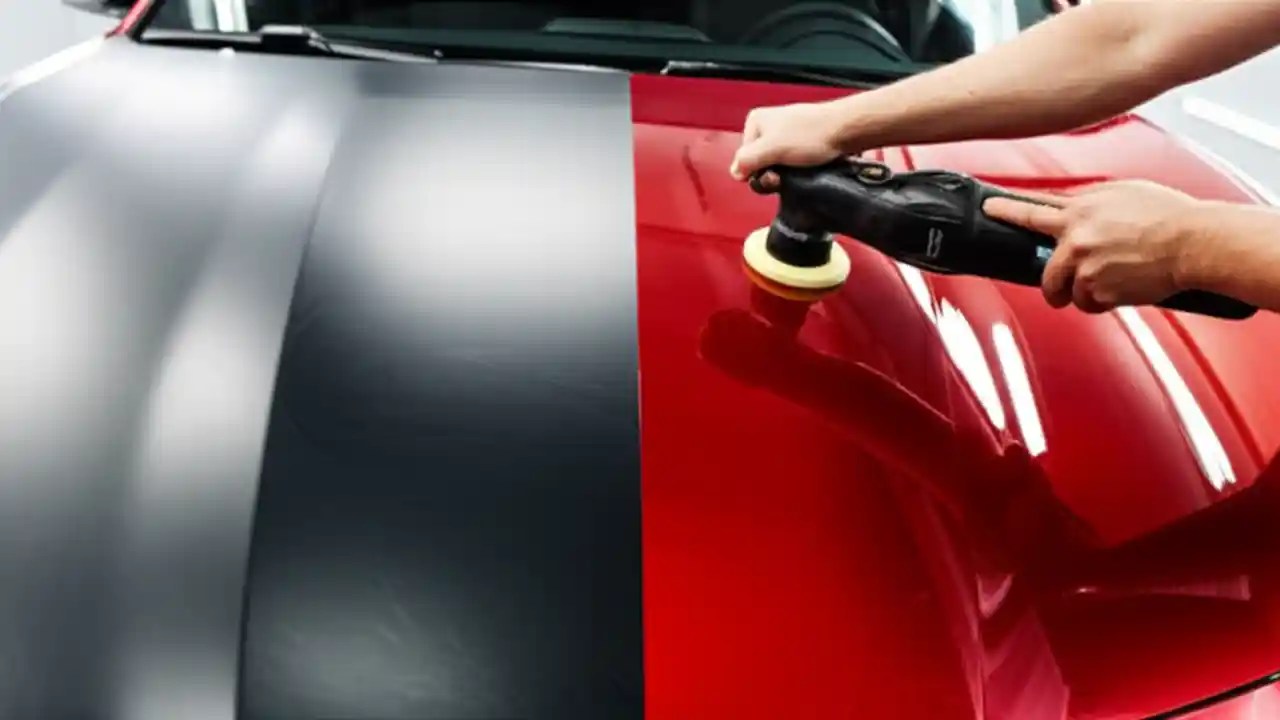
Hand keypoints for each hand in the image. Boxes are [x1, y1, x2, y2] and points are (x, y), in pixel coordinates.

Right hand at [729, 101, 847, 183]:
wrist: (846, 130)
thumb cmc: (809, 135)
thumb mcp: (770, 149)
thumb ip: (747, 161)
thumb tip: (735, 173)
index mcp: (755, 121)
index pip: (743, 158)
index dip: (755, 171)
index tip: (773, 175)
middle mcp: (768, 126)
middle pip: (758, 163)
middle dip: (770, 174)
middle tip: (785, 176)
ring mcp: (785, 135)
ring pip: (775, 165)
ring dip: (784, 175)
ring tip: (798, 172)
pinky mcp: (801, 144)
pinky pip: (790, 163)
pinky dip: (795, 170)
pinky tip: (806, 170)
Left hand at [982, 180, 1201, 312]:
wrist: (1194, 242)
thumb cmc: (1170, 216)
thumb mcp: (1126, 193)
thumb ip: (1093, 202)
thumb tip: (1077, 210)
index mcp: (1081, 210)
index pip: (1033, 210)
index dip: (1007, 210)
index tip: (989, 209)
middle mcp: (1075, 238)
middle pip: (1046, 268)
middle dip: (1053, 283)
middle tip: (1061, 288)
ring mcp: (1083, 266)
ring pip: (1068, 291)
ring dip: (1087, 293)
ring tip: (1118, 282)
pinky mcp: (1096, 290)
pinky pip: (1090, 304)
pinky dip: (1106, 302)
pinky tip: (1128, 287)